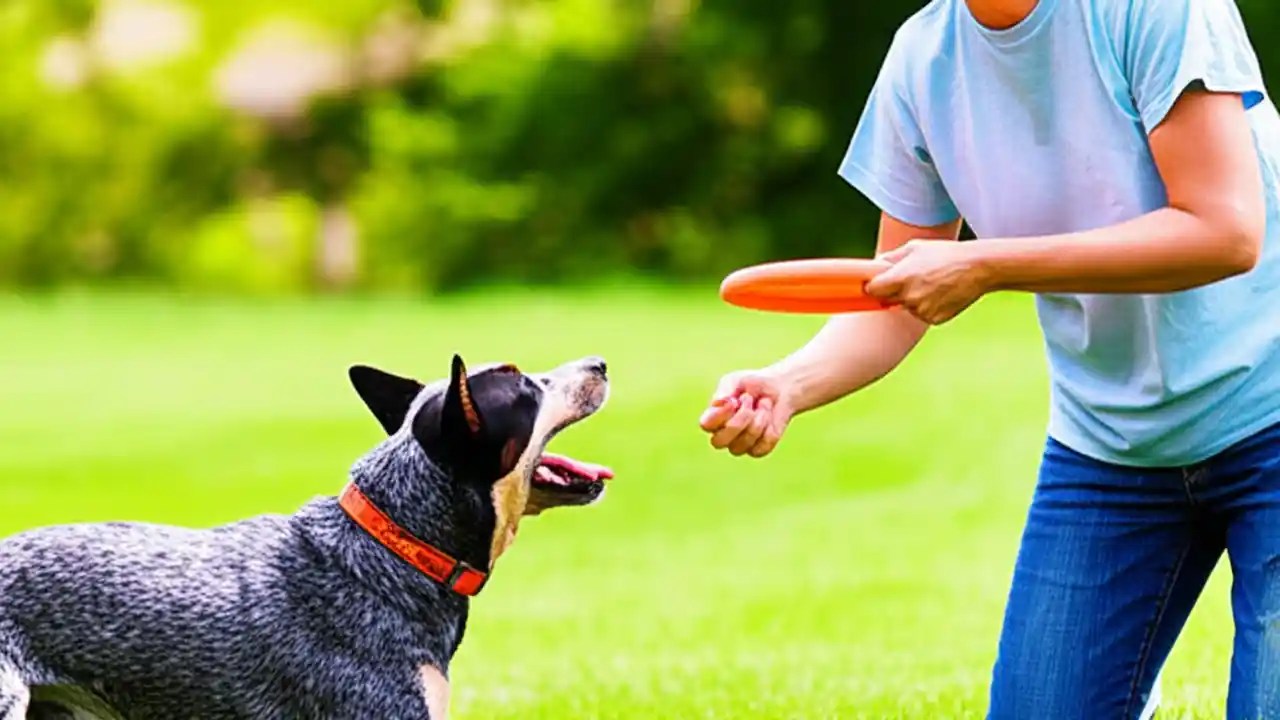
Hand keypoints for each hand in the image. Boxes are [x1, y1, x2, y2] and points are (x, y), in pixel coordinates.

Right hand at [698, 370, 795, 457]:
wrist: (780, 389)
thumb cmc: (753, 384)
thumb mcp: (737, 380)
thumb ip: (725, 389)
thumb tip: (719, 402)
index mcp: (713, 418)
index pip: (706, 425)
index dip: (719, 416)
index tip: (734, 401)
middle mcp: (723, 435)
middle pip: (720, 441)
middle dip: (739, 420)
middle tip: (750, 401)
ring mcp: (740, 445)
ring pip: (743, 444)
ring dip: (758, 420)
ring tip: (763, 404)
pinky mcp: (758, 449)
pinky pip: (762, 446)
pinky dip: (769, 428)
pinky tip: (769, 417)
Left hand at [864, 240, 993, 324]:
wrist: (977, 268)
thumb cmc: (946, 254)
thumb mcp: (915, 247)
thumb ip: (891, 257)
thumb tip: (875, 265)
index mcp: (901, 277)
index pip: (873, 290)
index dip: (874, 286)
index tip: (876, 283)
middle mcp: (909, 297)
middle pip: (889, 300)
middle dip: (894, 291)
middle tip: (912, 279)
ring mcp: (921, 310)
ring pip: (907, 308)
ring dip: (913, 299)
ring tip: (932, 283)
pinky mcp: (934, 319)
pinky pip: (922, 315)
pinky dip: (927, 307)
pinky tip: (940, 293)